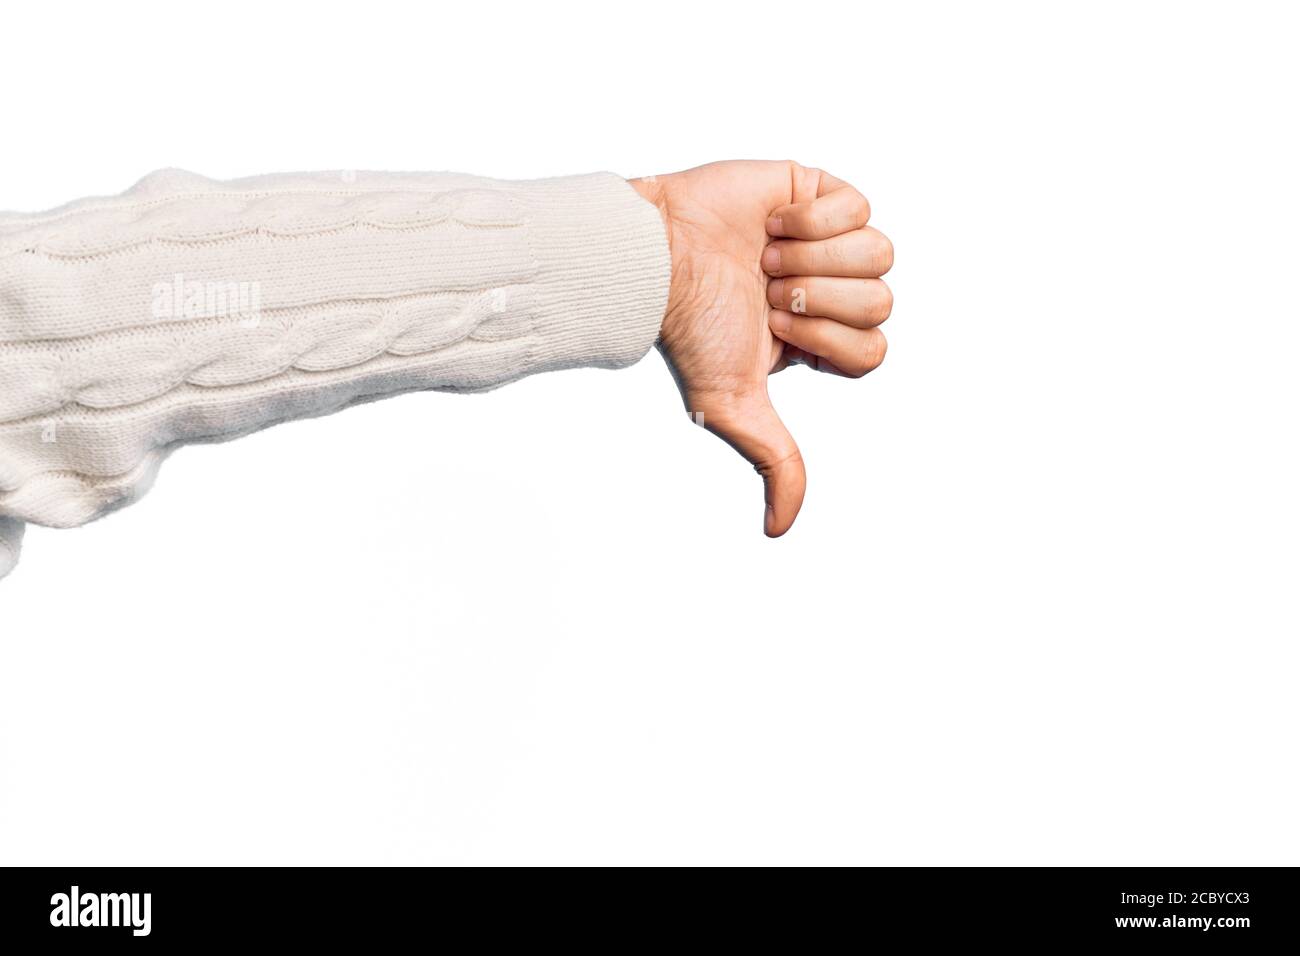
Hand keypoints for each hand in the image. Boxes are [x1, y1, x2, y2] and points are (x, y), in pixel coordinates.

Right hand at [630, 161, 892, 535]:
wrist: (658, 256)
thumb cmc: (689, 329)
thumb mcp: (731, 406)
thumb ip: (775, 463)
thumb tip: (780, 531)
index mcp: (818, 341)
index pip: (874, 351)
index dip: (826, 342)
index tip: (773, 330)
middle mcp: (830, 292)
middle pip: (883, 303)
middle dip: (818, 300)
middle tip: (767, 292)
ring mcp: (828, 240)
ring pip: (881, 253)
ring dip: (815, 259)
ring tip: (766, 257)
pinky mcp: (818, 191)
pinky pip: (859, 206)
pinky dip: (812, 219)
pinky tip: (771, 224)